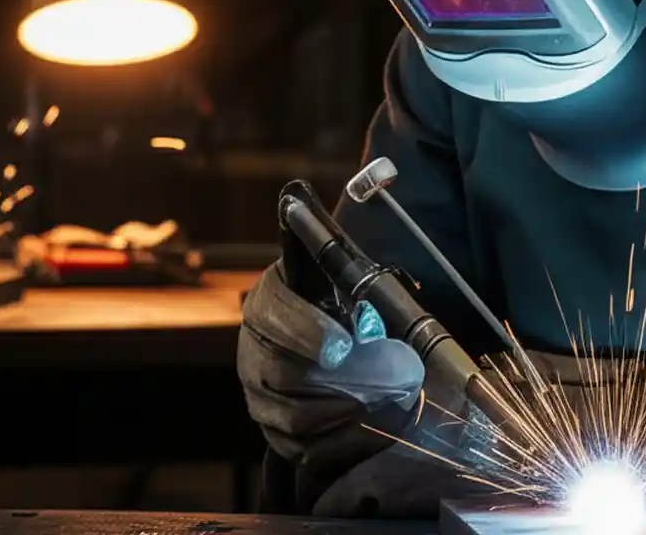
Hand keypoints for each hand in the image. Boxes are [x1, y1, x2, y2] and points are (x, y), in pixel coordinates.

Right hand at [237, 261, 424, 474]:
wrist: (322, 345)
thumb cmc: (332, 302)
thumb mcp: (328, 271)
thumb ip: (321, 246)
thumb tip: (293, 196)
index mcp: (265, 306)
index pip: (275, 321)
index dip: (310, 334)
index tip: (346, 345)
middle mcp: (252, 354)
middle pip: (285, 375)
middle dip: (342, 381)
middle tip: (389, 382)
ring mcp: (260, 398)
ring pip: (295, 417)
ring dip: (349, 414)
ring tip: (393, 404)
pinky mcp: (276, 434)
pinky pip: (307, 449)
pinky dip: (347, 443)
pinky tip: (382, 429)